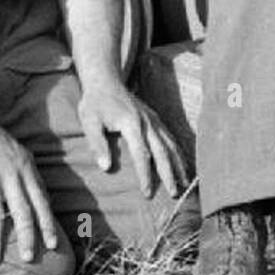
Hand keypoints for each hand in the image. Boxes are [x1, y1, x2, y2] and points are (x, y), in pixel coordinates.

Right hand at [0, 122, 59, 266]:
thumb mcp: (23, 157)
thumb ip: (32, 178)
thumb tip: (45, 199)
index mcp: (27, 172)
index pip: (41, 202)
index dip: (47, 224)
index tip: (53, 244)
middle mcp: (12, 178)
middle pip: (23, 212)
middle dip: (27, 237)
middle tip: (28, 258)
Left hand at [78, 82, 189, 197]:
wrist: (106, 80)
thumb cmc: (95, 103)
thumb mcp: (89, 122)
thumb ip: (98, 144)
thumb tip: (105, 167)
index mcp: (132, 124)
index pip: (142, 155)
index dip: (146, 175)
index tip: (148, 193)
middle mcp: (147, 122)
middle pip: (162, 151)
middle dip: (169, 174)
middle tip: (174, 194)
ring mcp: (153, 119)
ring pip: (170, 144)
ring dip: (179, 163)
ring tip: (185, 182)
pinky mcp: (154, 118)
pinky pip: (170, 136)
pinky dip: (177, 151)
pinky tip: (181, 162)